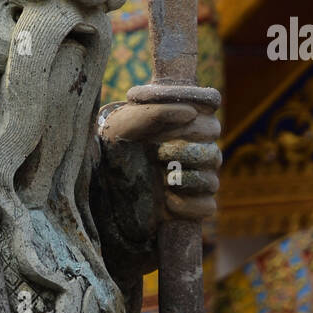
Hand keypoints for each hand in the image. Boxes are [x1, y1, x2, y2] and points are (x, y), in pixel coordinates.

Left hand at [99, 91, 220, 220]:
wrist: (98, 191)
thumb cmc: (111, 151)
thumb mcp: (124, 125)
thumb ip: (154, 112)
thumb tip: (191, 113)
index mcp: (179, 122)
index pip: (210, 105)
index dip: (200, 109)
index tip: (180, 115)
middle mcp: (191, 147)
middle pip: (214, 146)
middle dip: (186, 148)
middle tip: (157, 152)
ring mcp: (192, 179)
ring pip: (212, 177)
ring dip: (187, 177)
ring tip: (163, 179)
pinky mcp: (190, 208)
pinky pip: (207, 207)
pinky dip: (189, 205)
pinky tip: (168, 202)